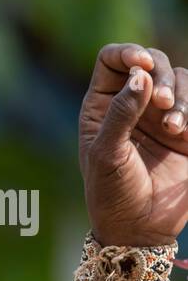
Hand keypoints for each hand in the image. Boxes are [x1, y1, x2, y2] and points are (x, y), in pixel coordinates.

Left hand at [79, 43, 187, 247]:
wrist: (139, 228)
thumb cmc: (111, 193)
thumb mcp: (107, 154)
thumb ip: (121, 113)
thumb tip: (141, 75)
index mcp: (101, 105)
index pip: (111, 59)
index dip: (127, 52)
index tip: (142, 65)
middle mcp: (131, 104)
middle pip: (152, 62)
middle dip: (161, 75)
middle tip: (161, 101)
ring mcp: (160, 114)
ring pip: (180, 78)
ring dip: (181, 95)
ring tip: (174, 127)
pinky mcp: (186, 128)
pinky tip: (182, 131)